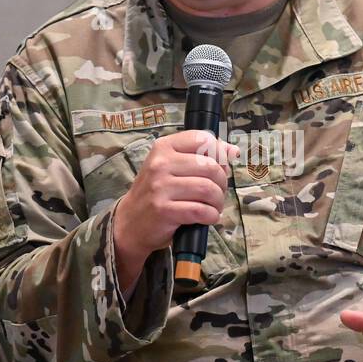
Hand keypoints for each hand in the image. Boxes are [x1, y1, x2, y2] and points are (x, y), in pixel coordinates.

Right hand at [114, 130, 239, 262]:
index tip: (221, 167)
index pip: (202, 139)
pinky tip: (207, 217)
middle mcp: (160, 164)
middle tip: (217, 193)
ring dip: (218, 201)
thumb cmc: (157, 192)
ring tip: (213, 206)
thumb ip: (202, 156)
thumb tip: (232, 151)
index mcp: (164, 147)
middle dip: (222, 183)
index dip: (219, 153)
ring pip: (208, 189)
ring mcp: (160, 187)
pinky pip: (200, 210)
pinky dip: (211, 216)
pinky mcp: (164, 210)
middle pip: (210, 167)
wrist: (130, 222)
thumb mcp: (173, 167)